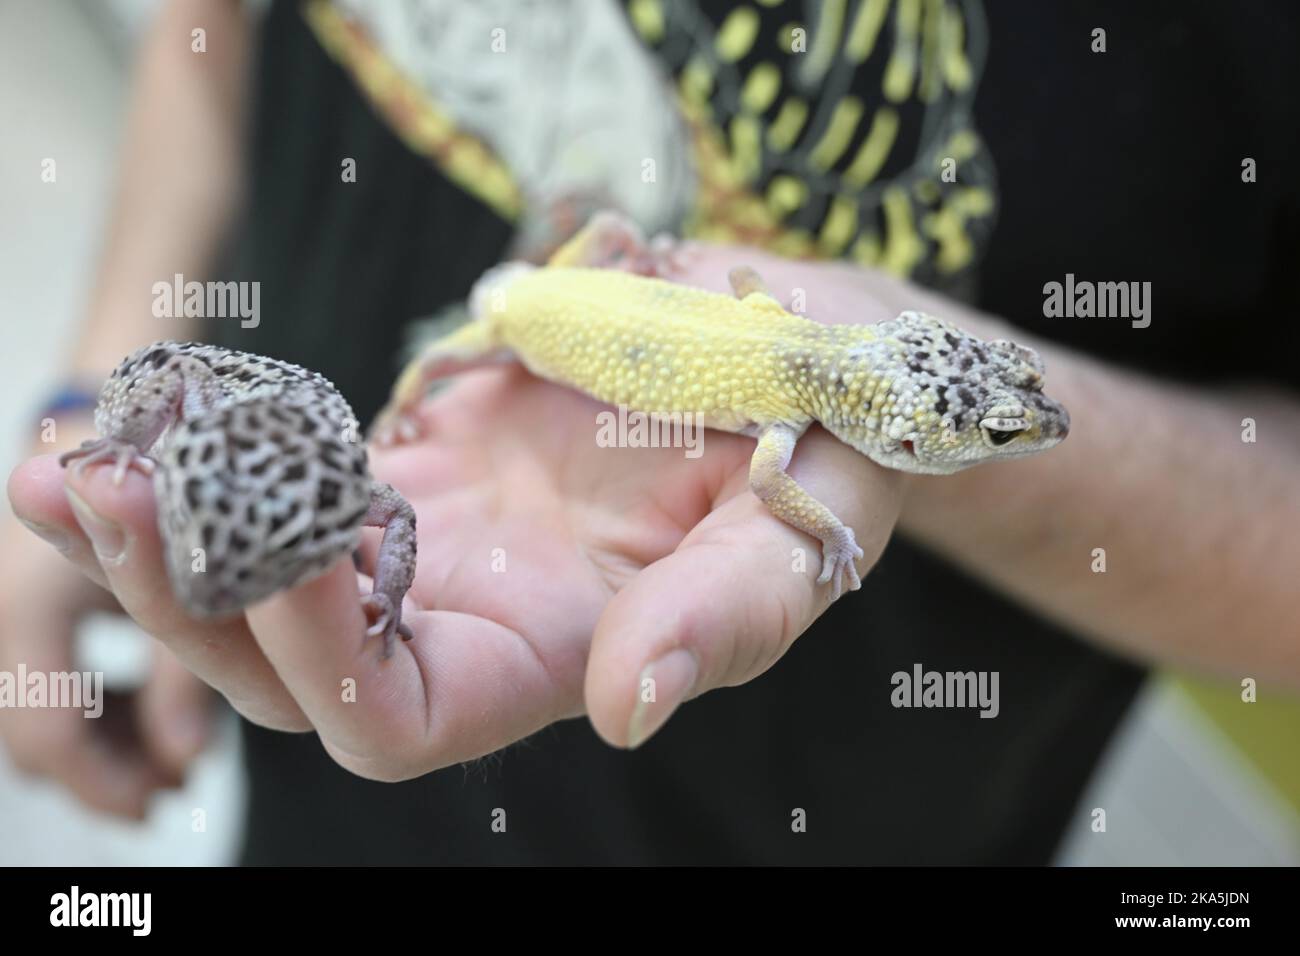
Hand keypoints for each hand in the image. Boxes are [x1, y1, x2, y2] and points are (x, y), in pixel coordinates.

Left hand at [6, 247, 908, 781]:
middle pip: (287, 668)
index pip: (397, 721)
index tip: (274, 552)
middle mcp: (475, 612)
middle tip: (96, 494)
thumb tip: (634, 708)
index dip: (320, 665)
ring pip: (263, 577)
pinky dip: (217, 451)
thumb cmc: (826, 433)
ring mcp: (436, 532)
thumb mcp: (806, 518)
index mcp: (556, 652)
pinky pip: (292, 475)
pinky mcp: (418, 451)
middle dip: (184, 600)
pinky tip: (154, 406)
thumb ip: (731, 617)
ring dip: (161, 532)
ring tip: (65, 463)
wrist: (803, 344)